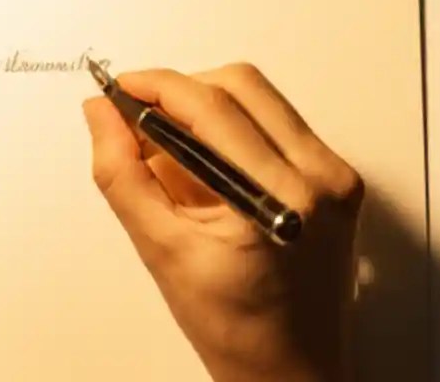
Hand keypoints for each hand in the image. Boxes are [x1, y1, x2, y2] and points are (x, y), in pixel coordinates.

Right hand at [82, 63, 363, 381]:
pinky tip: (211, 169)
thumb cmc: (238, 330)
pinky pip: (279, 124)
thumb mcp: (163, 252)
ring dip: (208, 108)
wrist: (293, 371)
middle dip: (181, 92)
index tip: (121, 88)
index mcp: (281, 200)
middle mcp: (321, 178)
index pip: (210, 108)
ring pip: (261, 98)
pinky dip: (236, 129)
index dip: (157, 86)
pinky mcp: (338, 178)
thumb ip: (124, 175)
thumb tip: (102, 116)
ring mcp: (336, 175)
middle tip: (139, 119)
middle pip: (240, 86)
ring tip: (176, 156)